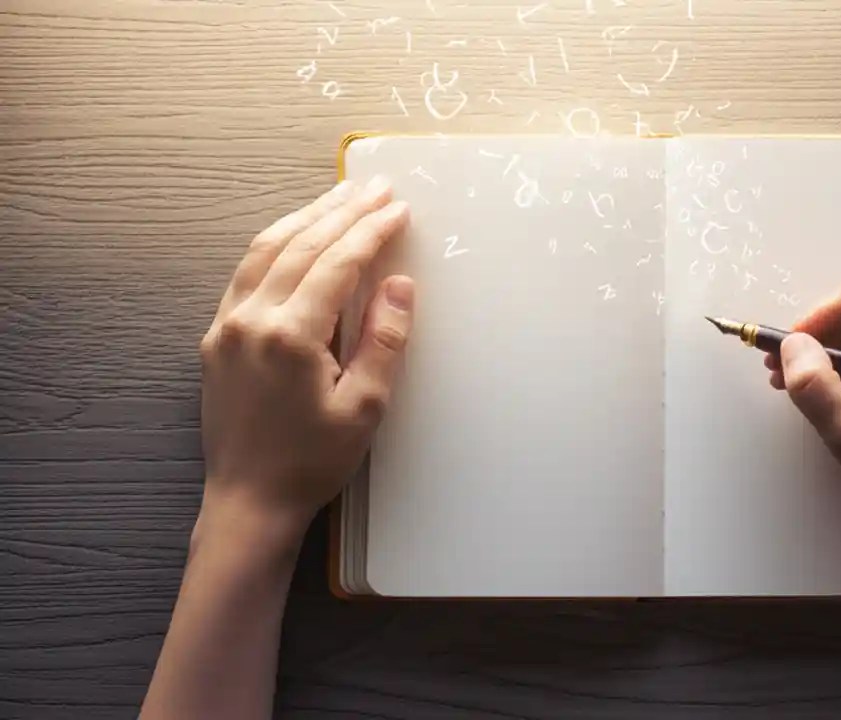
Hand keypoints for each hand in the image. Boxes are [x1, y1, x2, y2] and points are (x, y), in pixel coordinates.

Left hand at [197, 177, 412, 541]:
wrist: (248, 502)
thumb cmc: (311, 462)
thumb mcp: (364, 408)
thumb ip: (382, 340)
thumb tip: (398, 283)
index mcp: (290, 336)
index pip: (337, 263)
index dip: (371, 231)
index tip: (398, 209)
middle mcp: (251, 320)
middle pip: (301, 245)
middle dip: (343, 212)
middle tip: (376, 188)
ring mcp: (228, 326)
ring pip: (267, 250)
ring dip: (306, 218)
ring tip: (340, 197)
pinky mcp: (217, 338)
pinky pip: (246, 274)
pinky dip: (275, 245)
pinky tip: (294, 235)